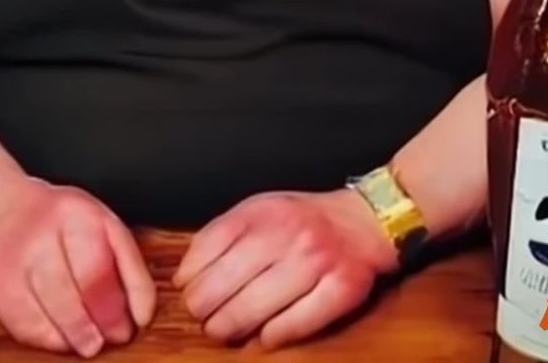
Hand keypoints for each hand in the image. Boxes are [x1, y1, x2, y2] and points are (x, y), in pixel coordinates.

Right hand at [0, 174, 156, 356]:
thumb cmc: (57, 220)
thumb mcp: (96, 221)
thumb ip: (122, 260)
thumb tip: (142, 311)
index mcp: (79, 212)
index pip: (110, 260)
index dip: (127, 298)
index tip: (138, 320)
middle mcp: (46, 230)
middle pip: (83, 285)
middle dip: (105, 319)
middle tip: (114, 335)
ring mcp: (18, 257)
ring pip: (55, 307)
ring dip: (79, 334)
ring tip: (90, 343)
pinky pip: (27, 322)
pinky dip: (50, 338)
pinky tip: (62, 339)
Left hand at [173, 188, 397, 348]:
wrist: (362, 221)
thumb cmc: (300, 220)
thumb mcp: (257, 210)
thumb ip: (221, 236)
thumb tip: (185, 276)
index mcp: (261, 213)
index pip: (209, 248)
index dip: (191, 277)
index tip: (186, 291)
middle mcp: (286, 235)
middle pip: (226, 284)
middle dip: (204, 309)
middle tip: (202, 317)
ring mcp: (315, 263)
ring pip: (255, 308)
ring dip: (230, 327)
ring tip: (223, 330)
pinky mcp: (340, 290)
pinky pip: (295, 324)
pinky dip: (272, 336)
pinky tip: (262, 336)